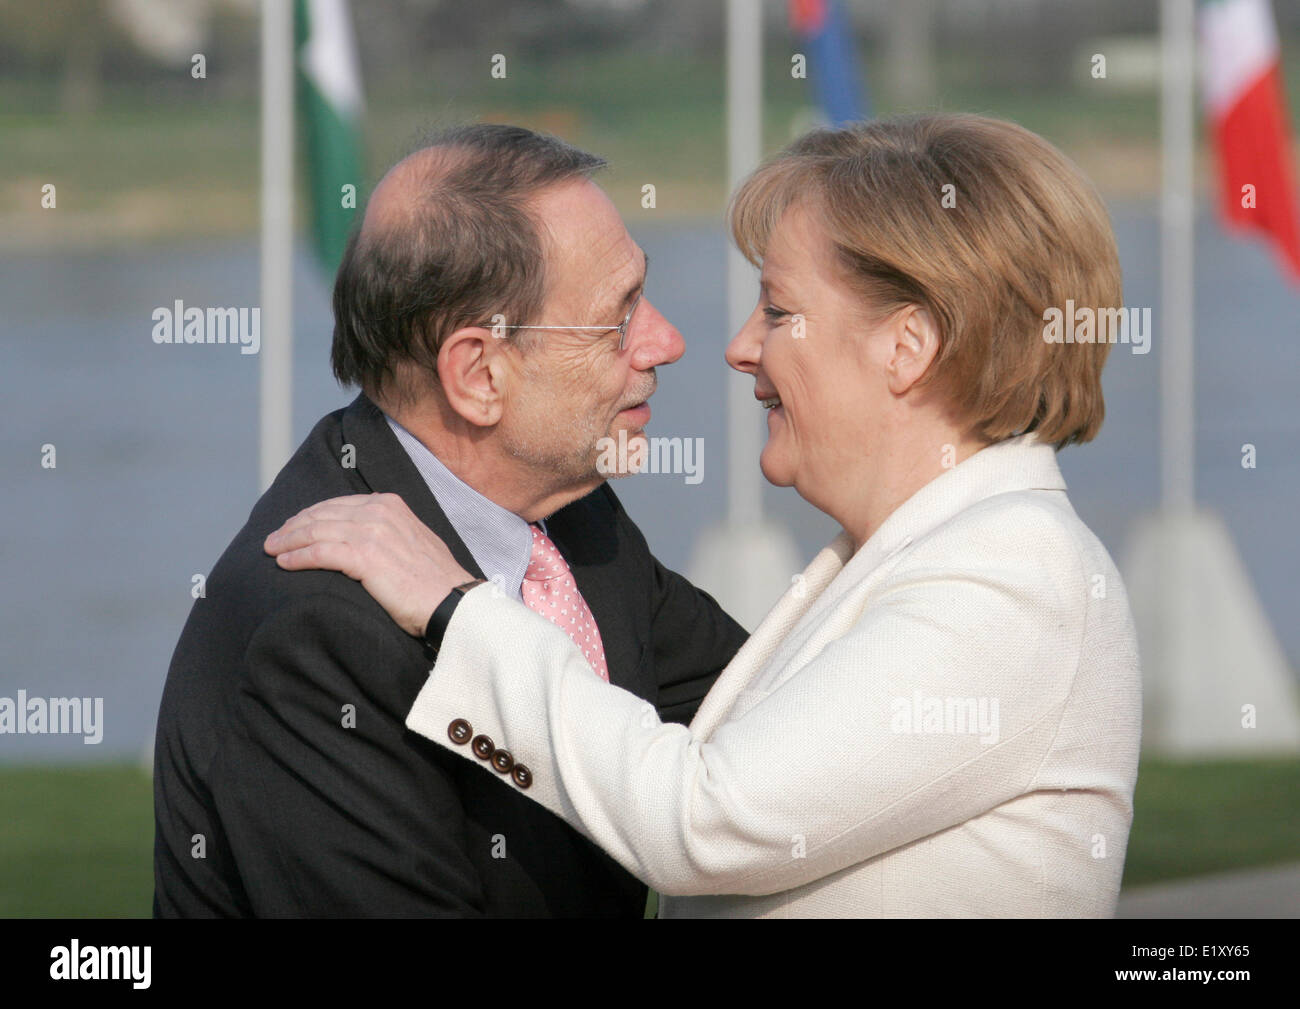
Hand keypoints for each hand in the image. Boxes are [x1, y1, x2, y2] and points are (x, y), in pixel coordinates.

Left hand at [263, 493, 473, 637]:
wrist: (451, 602)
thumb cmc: (433, 582)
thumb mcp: (411, 541)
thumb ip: (386, 531)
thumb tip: (357, 537)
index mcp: (390, 504)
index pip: (338, 504)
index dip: (310, 515)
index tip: (292, 527)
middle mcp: (380, 511)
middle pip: (322, 514)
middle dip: (293, 526)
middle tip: (273, 539)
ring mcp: (372, 532)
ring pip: (316, 531)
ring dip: (288, 541)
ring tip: (271, 551)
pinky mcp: (366, 557)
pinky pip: (320, 552)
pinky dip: (298, 556)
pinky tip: (284, 563)